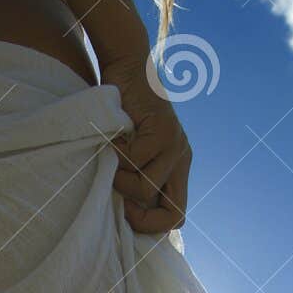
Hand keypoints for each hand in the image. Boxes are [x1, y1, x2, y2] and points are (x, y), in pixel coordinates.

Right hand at [101, 54, 192, 233]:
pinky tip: (111, 138)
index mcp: (177, 168)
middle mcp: (182, 158)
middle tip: (118, 201)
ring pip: (146, 189)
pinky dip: (115, 155)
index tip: (127, 215)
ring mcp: (175, 145)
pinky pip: (134, 162)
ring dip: (120, 180)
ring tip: (110, 157)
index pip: (177, 216)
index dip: (152, 226)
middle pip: (174, 214)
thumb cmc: (120, 114)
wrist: (126, 66)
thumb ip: (135, 178)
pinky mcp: (163, 132)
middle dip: (142, 218)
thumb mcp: (130, 153)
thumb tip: (124, 215)